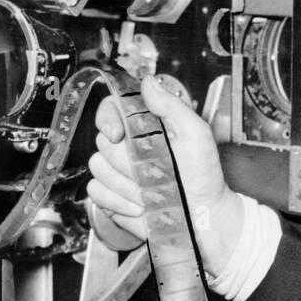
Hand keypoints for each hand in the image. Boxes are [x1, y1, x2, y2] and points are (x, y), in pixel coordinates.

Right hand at [87, 74, 245, 276]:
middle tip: (153, 170)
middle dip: (127, 160)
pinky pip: (96, 192)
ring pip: (98, 168)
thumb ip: (172, 107)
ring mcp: (117, 172)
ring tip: (151, 192)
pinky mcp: (110, 197)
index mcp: (145, 125)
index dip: (109, 119)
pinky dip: (117, 201)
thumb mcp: (196, 134)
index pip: (111, 109)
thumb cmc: (204, 176)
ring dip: (126, 184)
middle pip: (102, 141)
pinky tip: (140, 207)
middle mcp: (127, 145)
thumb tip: (148, 81)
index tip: (119, 134)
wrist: (202, 219)